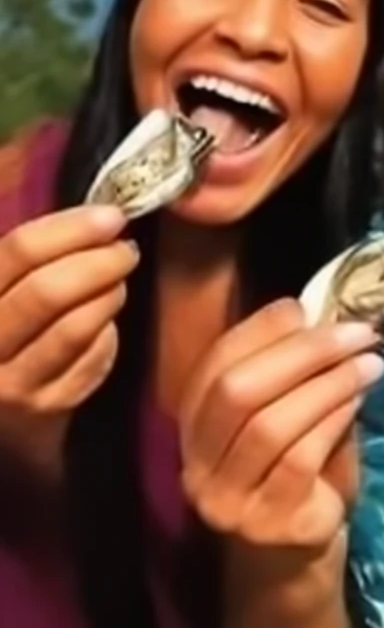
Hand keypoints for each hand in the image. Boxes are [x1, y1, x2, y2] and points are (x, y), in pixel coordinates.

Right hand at [0, 205, 135, 425]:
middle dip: (99, 262)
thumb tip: (94, 217)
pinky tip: (106, 322)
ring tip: (120, 281)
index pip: (18, 251)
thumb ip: (27, 256)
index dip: (72, 228)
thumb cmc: (3, 329)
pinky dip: (107, 334)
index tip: (112, 215)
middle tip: (126, 250)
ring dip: (109, 295)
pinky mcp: (45, 411)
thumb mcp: (1, 287)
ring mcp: (10, 385)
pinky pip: (91, 361)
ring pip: (73, 329)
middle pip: (47, 291)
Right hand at [179, 299, 383, 554]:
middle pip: (238, 390)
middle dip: (303, 353)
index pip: (216, 363)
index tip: (308, 309)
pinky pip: (299, 460)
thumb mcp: (289, 415)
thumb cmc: (297, 472)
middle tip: (357, 333)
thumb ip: (292, 373)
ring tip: (370, 364)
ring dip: (328, 385)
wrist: (294, 558)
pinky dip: (333, 421)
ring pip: (269, 425)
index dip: (260, 330)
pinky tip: (358, 402)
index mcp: (195, 423)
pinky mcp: (266, 524)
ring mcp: (226, 499)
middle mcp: (196, 462)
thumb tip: (321, 315)